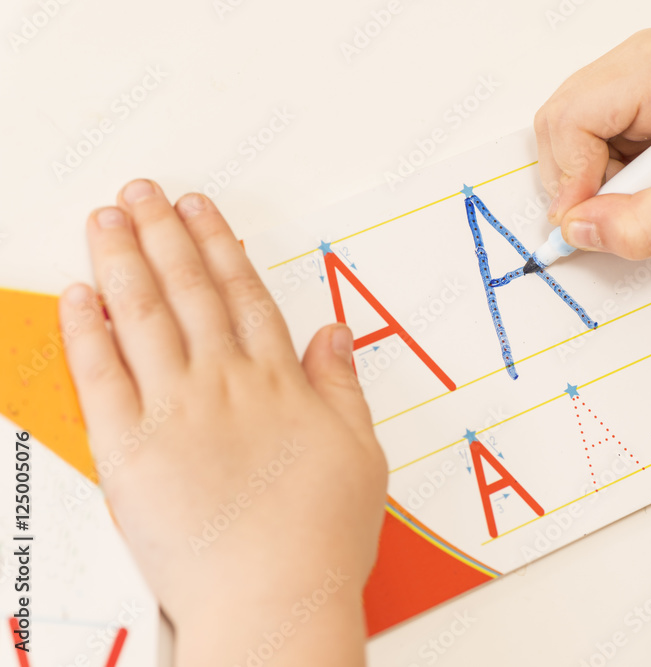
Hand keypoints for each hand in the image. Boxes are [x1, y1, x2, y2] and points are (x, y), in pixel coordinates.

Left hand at [59, 180, 385, 665]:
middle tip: (143, 192)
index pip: (243, 297)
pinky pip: (101, 376)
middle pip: (189, 292)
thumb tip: (335, 334)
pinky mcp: (129, 450)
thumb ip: (341, 387)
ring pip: (145, 317)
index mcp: (279, 384)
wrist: (276, 598)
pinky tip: (79, 295)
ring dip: (124, 260)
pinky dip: (88, 331)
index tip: (201, 211)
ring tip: (108, 218)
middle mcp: (225, 384)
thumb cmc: (322, 537)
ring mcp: (174, 411)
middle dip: (165, 234)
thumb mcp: (360, 454)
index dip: (220, 247)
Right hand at [534, 29, 650, 258]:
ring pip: (570, 140)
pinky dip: (608, 182)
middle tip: (616, 216)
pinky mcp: (640, 110)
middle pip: (560, 125)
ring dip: (594, 184)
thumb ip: (640, 224)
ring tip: (650, 197)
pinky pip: (592, 149)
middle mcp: (639, 64)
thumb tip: (577, 231)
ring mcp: (636, 85)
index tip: (584, 222)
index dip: (570, 177)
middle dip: (576, 180)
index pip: (570, 118)